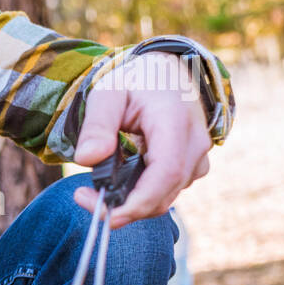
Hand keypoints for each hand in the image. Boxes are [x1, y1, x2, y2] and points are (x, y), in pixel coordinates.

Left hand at [72, 52, 211, 228]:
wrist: (167, 73)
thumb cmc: (136, 81)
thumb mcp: (107, 93)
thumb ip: (96, 125)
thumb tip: (87, 159)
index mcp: (175, 122)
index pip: (165, 173)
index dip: (136, 201)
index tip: (103, 212)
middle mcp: (195, 143)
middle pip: (164, 194)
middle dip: (124, 207)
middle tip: (84, 197)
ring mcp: (199, 157)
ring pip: (166, 197)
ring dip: (131, 202)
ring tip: (97, 186)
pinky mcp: (194, 166)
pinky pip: (168, 191)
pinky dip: (142, 194)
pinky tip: (119, 181)